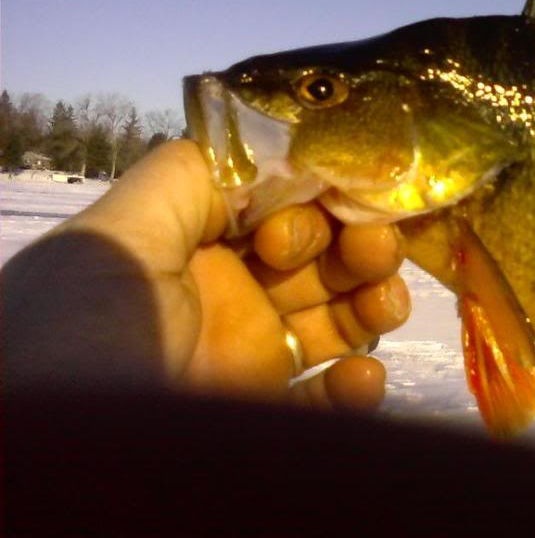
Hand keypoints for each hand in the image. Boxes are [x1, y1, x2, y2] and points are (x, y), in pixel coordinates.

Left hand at [1, 140, 410, 410]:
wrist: (63, 477)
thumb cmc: (80, 341)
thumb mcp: (113, 239)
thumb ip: (186, 177)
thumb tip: (267, 145)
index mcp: (189, 249)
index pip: (275, 207)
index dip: (314, 197)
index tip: (339, 199)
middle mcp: (223, 300)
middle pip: (316, 260)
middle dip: (357, 246)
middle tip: (374, 251)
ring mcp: (246, 364)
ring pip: (336, 323)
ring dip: (372, 304)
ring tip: (384, 305)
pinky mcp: (263, 426)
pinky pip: (327, 403)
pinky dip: (356, 388)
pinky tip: (359, 377)